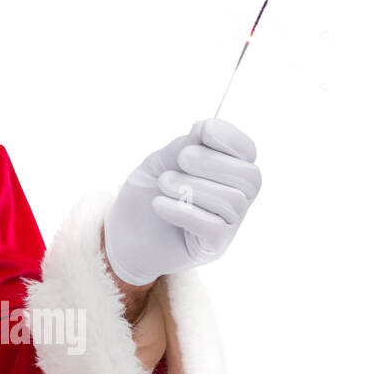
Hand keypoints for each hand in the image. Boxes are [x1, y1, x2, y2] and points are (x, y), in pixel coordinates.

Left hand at [103, 118, 261, 285]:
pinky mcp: (214, 246)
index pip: (247, 153)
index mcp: (226, 172)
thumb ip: (183, 146)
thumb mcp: (159, 163)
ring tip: (163, 183)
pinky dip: (184, 211)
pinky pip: (214, 227)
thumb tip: (207, 127)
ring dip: (193, 187)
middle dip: (214, 163)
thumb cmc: (146, 194)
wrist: (123, 235)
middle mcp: (235, 198)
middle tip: (181, 158)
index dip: (232, 139)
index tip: (204, 130)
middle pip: (250, 177)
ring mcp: (228, 225)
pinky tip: (159, 205)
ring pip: (232, 201)